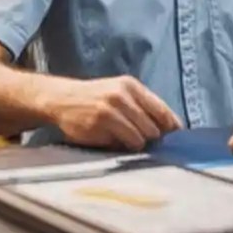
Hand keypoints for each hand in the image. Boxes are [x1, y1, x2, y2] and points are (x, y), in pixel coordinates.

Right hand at [40, 75, 182, 150]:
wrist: (60, 98)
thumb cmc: (94, 98)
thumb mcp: (119, 93)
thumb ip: (142, 107)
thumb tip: (170, 130)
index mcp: (132, 86)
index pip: (164, 112)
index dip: (171, 129)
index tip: (172, 139)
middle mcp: (123, 95)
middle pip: (155, 128)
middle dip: (151, 138)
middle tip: (141, 140)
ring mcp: (111, 109)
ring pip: (141, 138)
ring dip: (136, 144)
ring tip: (124, 140)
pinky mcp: (99, 123)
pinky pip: (124, 143)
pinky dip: (122, 146)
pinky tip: (111, 140)